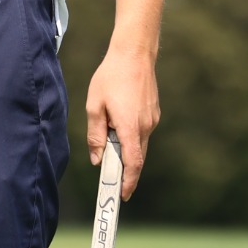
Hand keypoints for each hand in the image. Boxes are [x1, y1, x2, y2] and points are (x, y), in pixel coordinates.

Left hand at [84, 44, 160, 200]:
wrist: (134, 53)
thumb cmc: (111, 77)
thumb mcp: (94, 105)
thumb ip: (95, 135)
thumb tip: (97, 159)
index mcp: (130, 126)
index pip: (133, 163)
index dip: (128, 182)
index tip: (122, 195)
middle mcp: (145, 126)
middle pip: (137, 158)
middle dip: (125, 171)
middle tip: (112, 181)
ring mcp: (152, 120)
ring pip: (139, 145)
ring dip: (126, 150)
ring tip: (109, 144)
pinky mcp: (153, 113)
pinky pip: (142, 132)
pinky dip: (131, 137)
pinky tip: (118, 125)